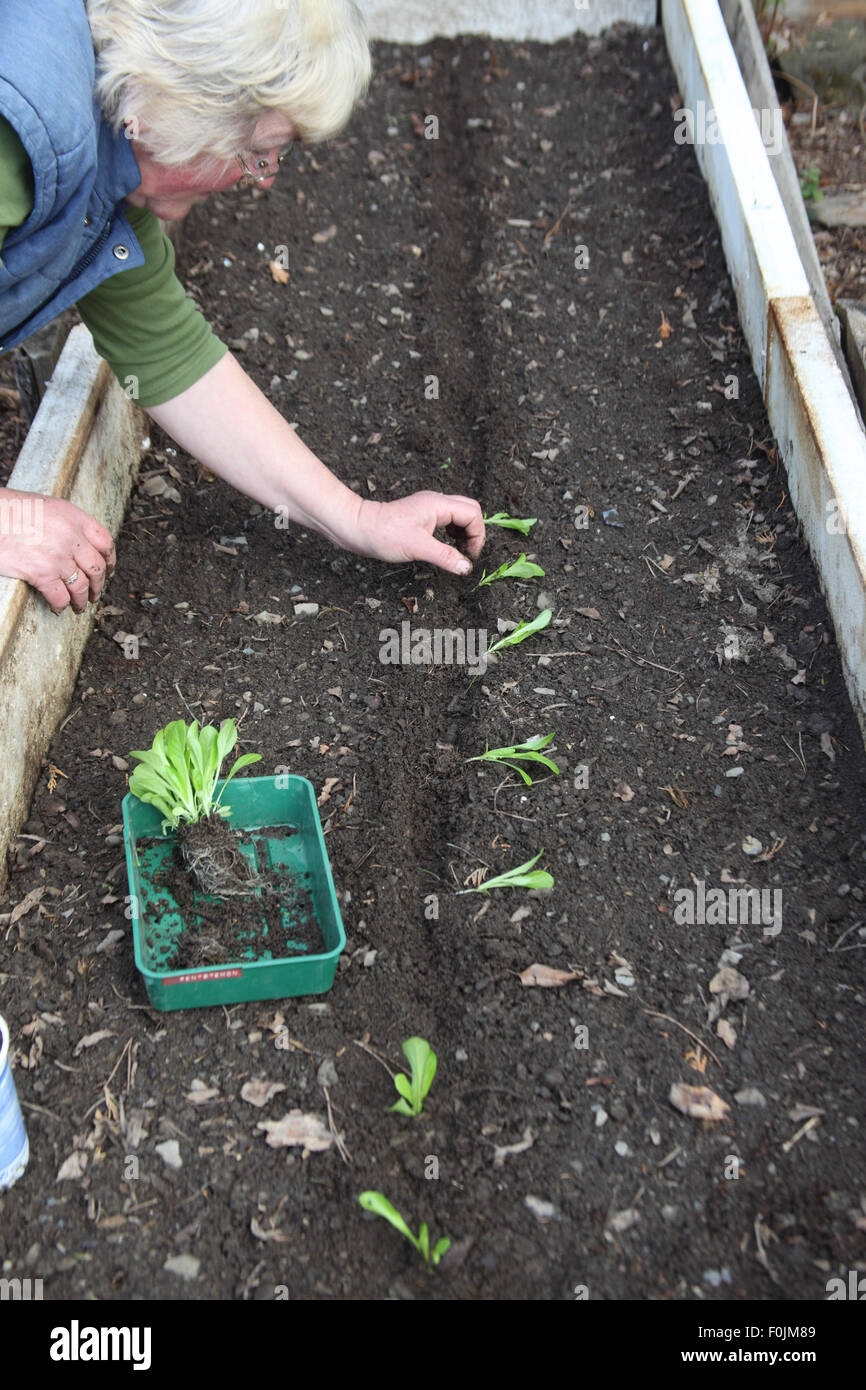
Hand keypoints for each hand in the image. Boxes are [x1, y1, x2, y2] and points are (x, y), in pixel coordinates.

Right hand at [0, 489, 115, 613]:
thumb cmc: (12, 510)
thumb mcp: (47, 507)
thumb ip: (66, 524)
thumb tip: (76, 543)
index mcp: (75, 518)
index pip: (105, 542)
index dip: (110, 560)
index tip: (109, 570)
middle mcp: (72, 538)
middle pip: (96, 568)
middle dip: (99, 585)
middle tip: (95, 594)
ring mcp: (59, 557)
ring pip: (81, 586)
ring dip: (82, 600)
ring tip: (79, 607)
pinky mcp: (42, 574)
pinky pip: (60, 597)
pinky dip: (61, 605)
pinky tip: (58, 608)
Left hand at [347, 493, 485, 574]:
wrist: (358, 528)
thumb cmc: (384, 535)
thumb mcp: (418, 548)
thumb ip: (446, 557)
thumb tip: (466, 568)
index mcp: (438, 505)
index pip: (473, 514)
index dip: (477, 536)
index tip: (469, 556)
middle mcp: (436, 502)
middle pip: (470, 510)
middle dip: (473, 532)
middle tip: (467, 552)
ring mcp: (428, 507)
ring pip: (459, 514)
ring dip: (463, 532)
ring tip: (458, 551)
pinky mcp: (421, 514)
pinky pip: (446, 519)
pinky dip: (452, 532)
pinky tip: (445, 546)